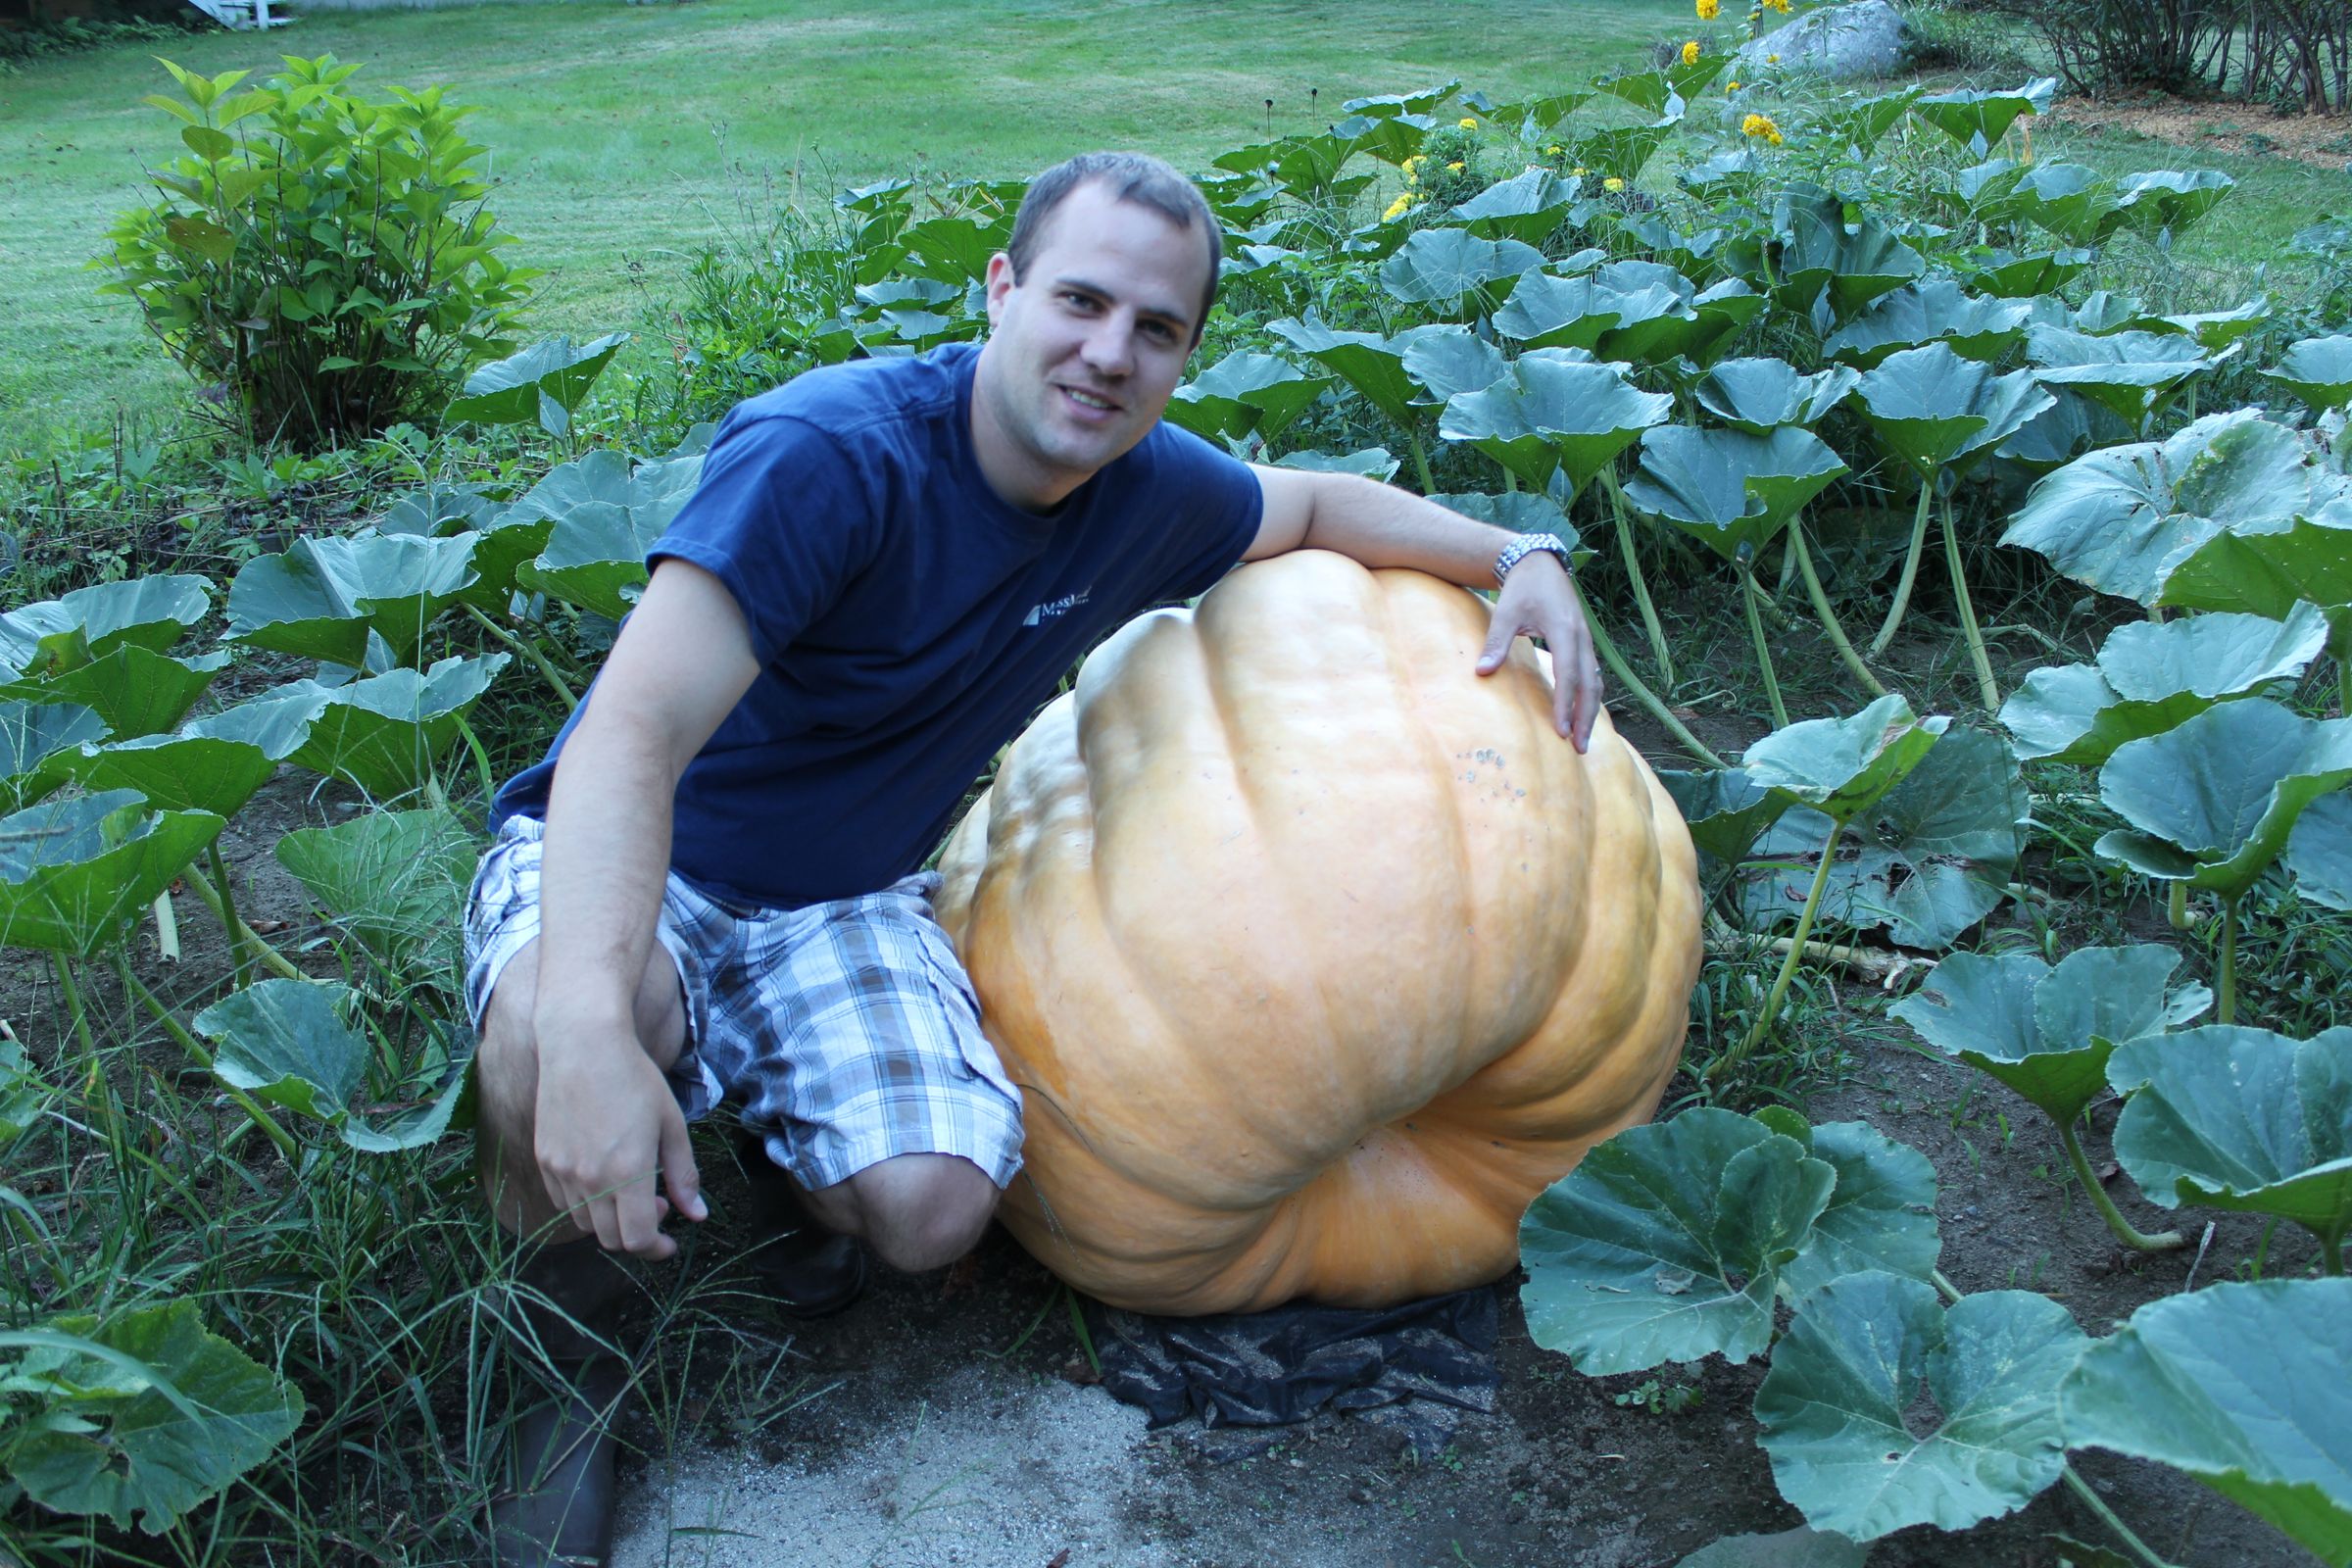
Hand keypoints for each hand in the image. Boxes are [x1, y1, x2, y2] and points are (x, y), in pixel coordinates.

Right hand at [531, 1009, 705, 1259]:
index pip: (636, 1239)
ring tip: (630, 1185)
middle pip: (610, 1239)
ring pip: (585, 1223)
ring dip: (610, 1218)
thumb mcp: (672, 1125)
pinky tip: (602, 1175)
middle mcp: (589, 1180)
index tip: (669, 1242)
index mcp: (627, 1173)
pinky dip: (585, 1202)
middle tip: (657, 1205)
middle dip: (637, 1233)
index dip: (655, 1248)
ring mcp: (562, 1171)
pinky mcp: (544, 1160)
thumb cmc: (635, 1079)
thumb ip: (684, 1175)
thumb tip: (697, 1215)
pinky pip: (564, 1201)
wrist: (582, 1044)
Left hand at [1475, 553, 1603, 751]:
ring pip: (1595, 682)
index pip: (1569, 675)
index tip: (1561, 731)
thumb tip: (1482, 672)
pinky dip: (1590, 697)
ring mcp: (1586, 640)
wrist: (1540, 563)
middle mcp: (1582, 638)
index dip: (1566, 704)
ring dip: (1590, 711)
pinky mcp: (1583, 642)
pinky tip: (1583, 714)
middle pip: (1590, 685)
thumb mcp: (1506, 612)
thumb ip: (1496, 642)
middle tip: (1579, 748)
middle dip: (1585, 718)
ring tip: (1583, 740)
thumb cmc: (1522, 587)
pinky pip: (1592, 674)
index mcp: (1565, 631)